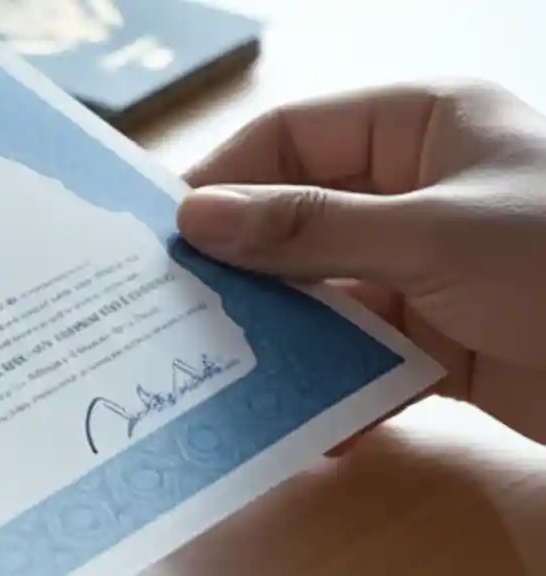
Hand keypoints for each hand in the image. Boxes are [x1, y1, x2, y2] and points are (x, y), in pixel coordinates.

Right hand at [176, 81, 545, 443]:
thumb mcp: (432, 233)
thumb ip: (308, 230)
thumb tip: (193, 218)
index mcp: (421, 129)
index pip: (294, 138)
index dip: (226, 179)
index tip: (164, 233)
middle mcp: (414, 193)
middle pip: (297, 221)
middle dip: (243, 267)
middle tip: (172, 308)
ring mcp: (424, 271)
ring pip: (321, 295)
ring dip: (280, 335)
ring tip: (217, 368)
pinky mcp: (435, 343)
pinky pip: (358, 358)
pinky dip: (329, 390)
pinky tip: (298, 422)